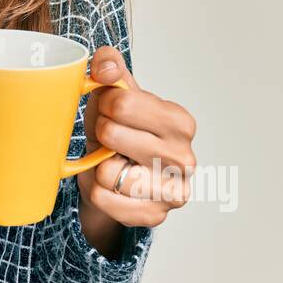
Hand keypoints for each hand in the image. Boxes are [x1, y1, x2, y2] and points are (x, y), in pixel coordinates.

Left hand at [77, 46, 196, 228]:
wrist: (113, 175)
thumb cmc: (116, 130)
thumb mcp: (112, 93)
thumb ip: (109, 67)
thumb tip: (105, 66)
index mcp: (180, 121)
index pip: (122, 102)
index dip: (104, 105)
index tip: (110, 112)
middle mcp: (185, 158)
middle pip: (111, 134)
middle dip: (100, 134)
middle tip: (109, 139)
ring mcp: (173, 192)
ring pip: (108, 173)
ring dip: (98, 167)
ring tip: (111, 163)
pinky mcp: (155, 216)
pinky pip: (104, 199)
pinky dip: (96, 192)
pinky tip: (110, 186)